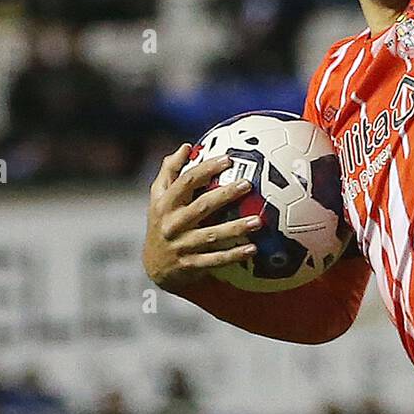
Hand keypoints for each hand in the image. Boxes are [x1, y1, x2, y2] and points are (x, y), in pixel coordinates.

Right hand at [142, 144, 262, 294]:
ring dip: (235, 228)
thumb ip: (170, 172)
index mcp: (164, 203)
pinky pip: (215, 260)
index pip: (186, 181)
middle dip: (225, 195)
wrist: (155, 265)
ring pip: (212, 236)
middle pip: (201, 206)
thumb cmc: (162, 222)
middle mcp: (172, 224)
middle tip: (248, 184)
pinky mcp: (190, 265)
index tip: (229, 159)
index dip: (206, 169)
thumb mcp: (158, 198)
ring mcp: (181, 246)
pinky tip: (253, 249)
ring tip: (258, 220)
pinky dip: (233, 255)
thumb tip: (186, 147)